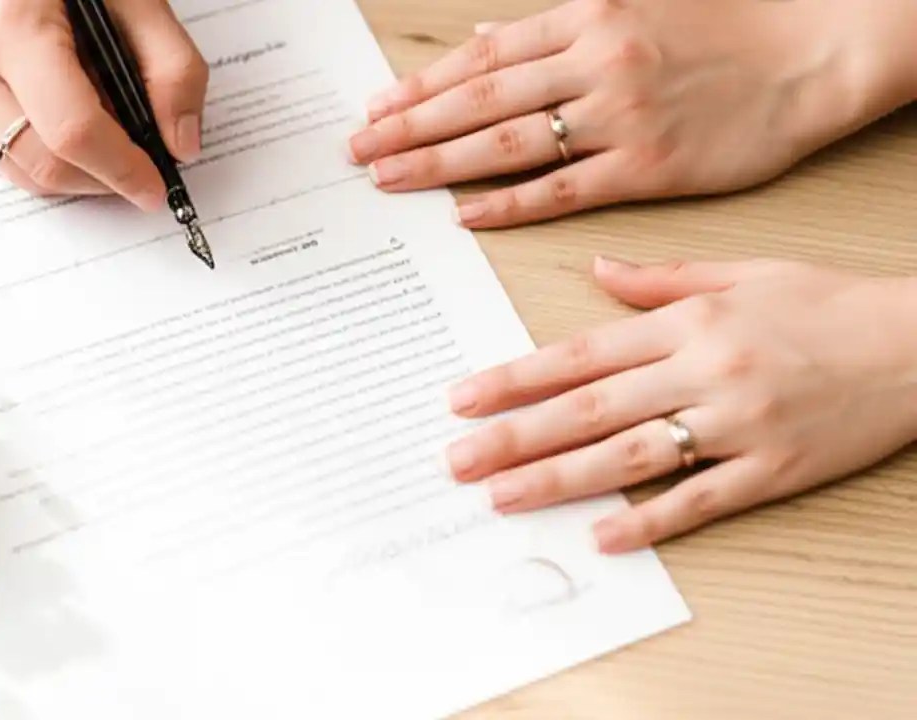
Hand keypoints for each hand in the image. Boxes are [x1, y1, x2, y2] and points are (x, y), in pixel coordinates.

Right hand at [0, 0, 206, 208]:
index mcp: (14, 23)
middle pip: (46, 162)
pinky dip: (48, 157)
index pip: (72, 129)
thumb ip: (174, 69)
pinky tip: (70, 122)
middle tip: (142, 166)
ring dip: (78, 174)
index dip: (121, 168)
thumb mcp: (138, 1)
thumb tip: (180, 145)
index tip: (156, 187)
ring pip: (23, 172)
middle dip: (104, 178)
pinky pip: (4, 159)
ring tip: (108, 135)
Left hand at [349, 0, 916, 227]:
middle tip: (358, 151)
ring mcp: (620, 115)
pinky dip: (509, 203)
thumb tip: (484, 38)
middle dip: (409, 126)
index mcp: (588, 18)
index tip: (376, 108)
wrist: (813, 50)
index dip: (423, 85)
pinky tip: (465, 215)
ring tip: (389, 179)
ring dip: (439, 163)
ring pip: (508, 144)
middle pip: (479, 99)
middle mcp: (595, 62)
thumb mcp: (634, 3)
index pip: (483, 57)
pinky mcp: (649, 166)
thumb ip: (552, 26)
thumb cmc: (724, 28)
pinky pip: (563, 189)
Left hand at [444, 258, 916, 552]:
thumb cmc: (831, 302)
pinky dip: (650, 518)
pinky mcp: (775, 469)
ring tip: (501, 496)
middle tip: (457, 459)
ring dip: (558, 478)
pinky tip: (603, 535)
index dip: (515, 379)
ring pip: (630, 456)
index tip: (464, 398)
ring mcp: (739, 423)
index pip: (581, 354)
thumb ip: (660, 279)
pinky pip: (702, 498)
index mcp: (690, 322)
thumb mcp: (742, 272)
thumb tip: (595, 270)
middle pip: (589, 408)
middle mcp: (704, 370)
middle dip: (514, 436)